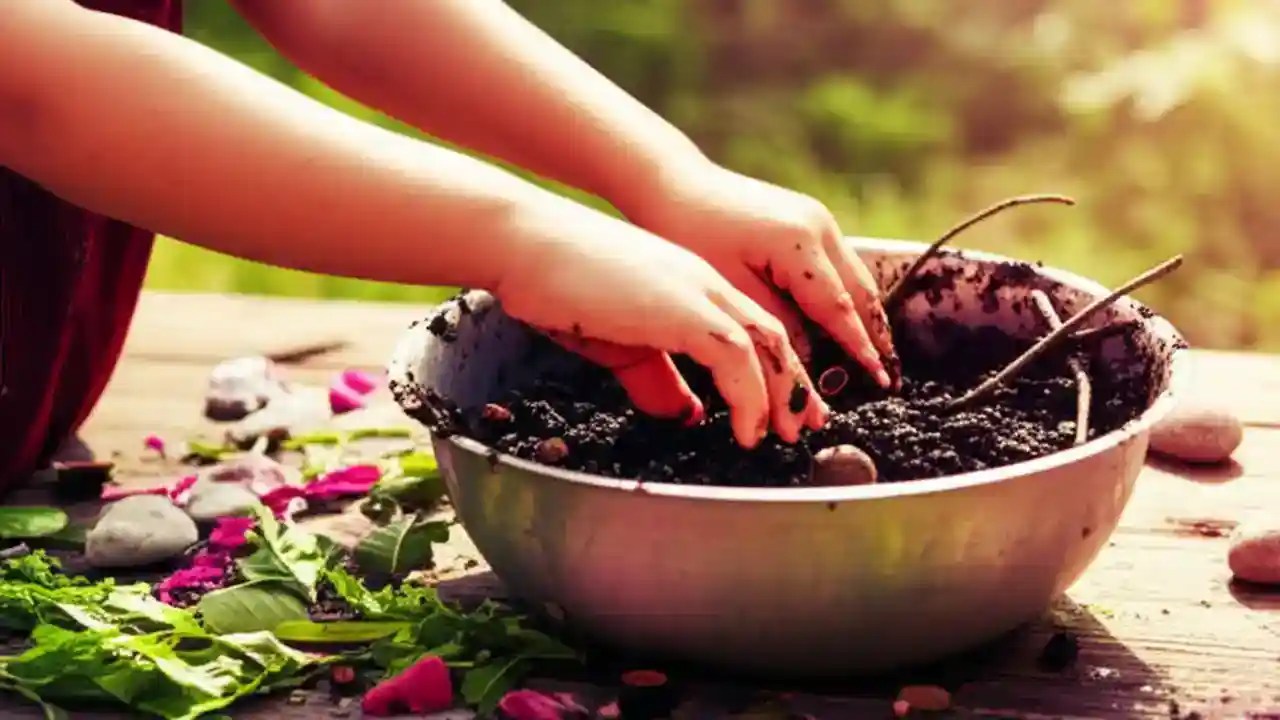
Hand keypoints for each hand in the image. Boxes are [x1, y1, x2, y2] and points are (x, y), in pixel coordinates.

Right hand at [492, 197, 827, 447]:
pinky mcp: (681, 308)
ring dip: (781, 394)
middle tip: (805, 426)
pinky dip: (750, 396)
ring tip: (785, 435)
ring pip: (766, 344)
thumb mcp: (617, 344)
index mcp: (693, 287)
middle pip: (773, 335)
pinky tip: (747, 430)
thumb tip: (686, 413)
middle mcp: (706, 284)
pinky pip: (735, 355)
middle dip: (793, 384)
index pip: (754, 328)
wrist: (526, 243)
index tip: (786, 406)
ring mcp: (697, 292)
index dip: (776, 370)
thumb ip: (654, 376)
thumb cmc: (559, 287)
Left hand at [627, 161, 898, 387]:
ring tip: (876, 355)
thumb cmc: (688, 233)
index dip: (859, 348)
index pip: (839, 307)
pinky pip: (838, 264)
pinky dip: (847, 295)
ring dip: (866, 316)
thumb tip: (811, 361)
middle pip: (860, 291)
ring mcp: (817, 217)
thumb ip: (775, 323)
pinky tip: (845, 322)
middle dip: (876, 335)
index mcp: (798, 243)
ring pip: (855, 276)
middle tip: (888, 377)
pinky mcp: (808, 217)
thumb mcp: (730, 287)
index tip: (879, 379)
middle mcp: (819, 225)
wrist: (672, 182)